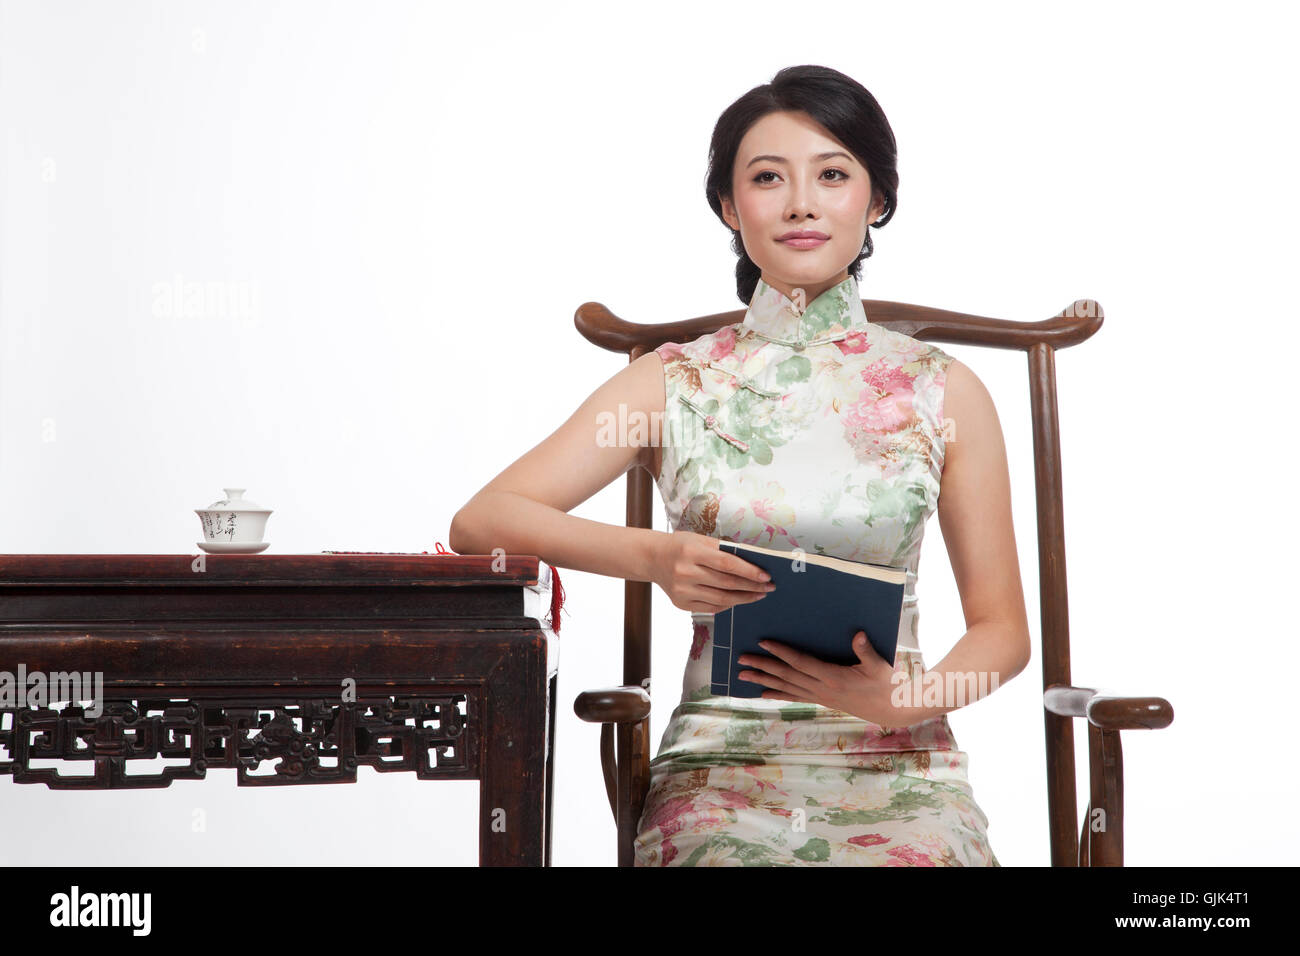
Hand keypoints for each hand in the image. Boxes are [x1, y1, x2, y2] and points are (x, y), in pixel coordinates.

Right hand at [650, 531, 773, 613]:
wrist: (653, 558)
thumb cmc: (681, 546)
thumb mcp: (700, 540)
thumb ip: (725, 550)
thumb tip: (754, 561)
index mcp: (691, 552)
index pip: (727, 564)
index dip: (749, 571)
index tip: (766, 576)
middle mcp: (685, 572)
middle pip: (726, 583)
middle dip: (751, 587)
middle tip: (768, 587)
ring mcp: (682, 591)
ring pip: (721, 599)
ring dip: (743, 598)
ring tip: (758, 595)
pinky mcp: (681, 604)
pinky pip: (711, 607)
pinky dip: (728, 604)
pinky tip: (738, 599)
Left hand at [737, 631, 907, 725]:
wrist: (890, 709)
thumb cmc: (886, 684)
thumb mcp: (879, 665)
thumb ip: (866, 651)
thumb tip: (858, 634)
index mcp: (833, 677)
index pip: (801, 662)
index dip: (781, 652)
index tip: (763, 642)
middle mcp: (821, 688)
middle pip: (786, 675)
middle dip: (763, 667)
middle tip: (741, 660)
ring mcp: (820, 696)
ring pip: (786, 687)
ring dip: (763, 680)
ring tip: (743, 676)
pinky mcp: (822, 700)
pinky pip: (794, 696)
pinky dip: (777, 694)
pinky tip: (762, 693)